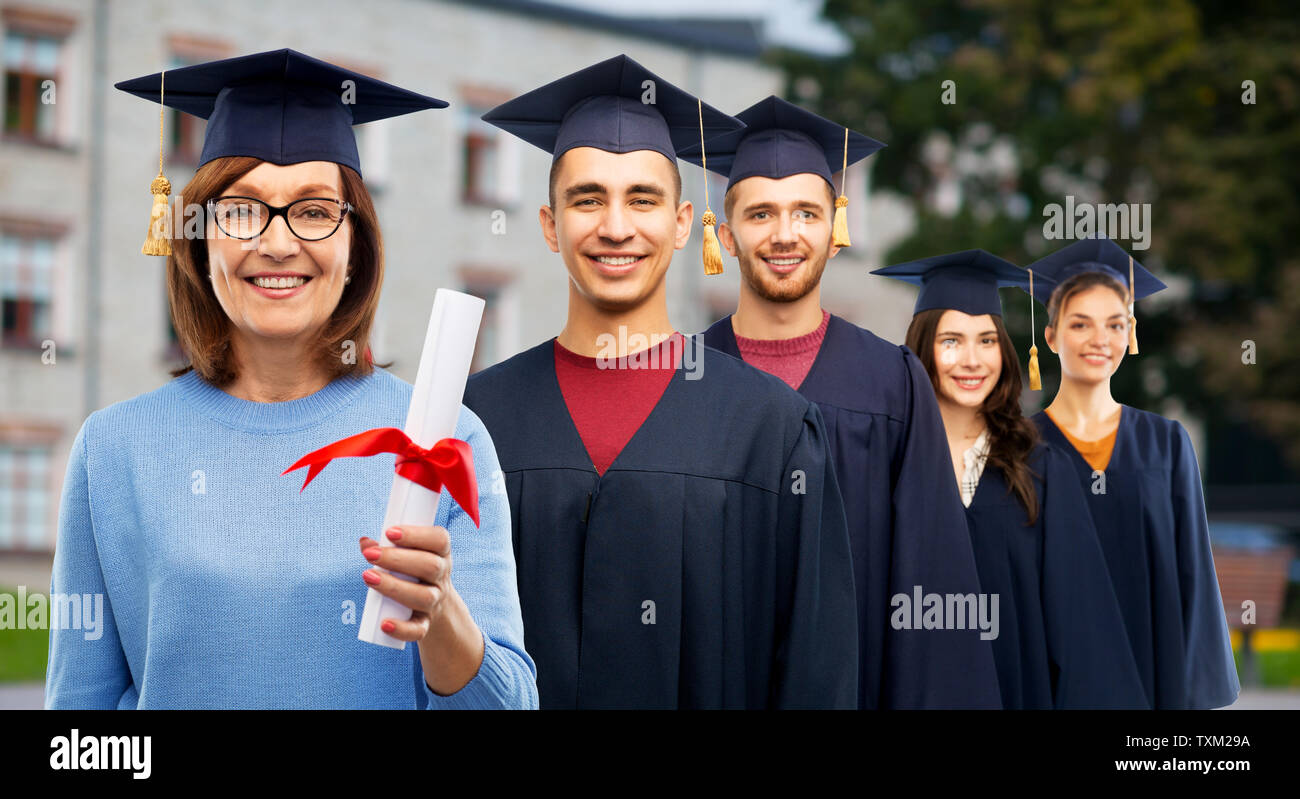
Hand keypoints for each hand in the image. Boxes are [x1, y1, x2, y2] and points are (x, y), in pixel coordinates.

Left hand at [359, 526, 453, 641]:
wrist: (437, 610)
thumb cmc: (416, 574)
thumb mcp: (409, 557)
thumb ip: (388, 548)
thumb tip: (365, 542)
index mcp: (441, 554)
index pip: (439, 539)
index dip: (417, 535)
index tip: (389, 532)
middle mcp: (442, 577)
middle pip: (430, 566)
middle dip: (397, 559)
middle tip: (369, 555)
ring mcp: (435, 601)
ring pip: (424, 596)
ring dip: (394, 587)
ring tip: (368, 577)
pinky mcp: (425, 624)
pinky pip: (418, 629)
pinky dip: (402, 628)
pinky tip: (384, 623)